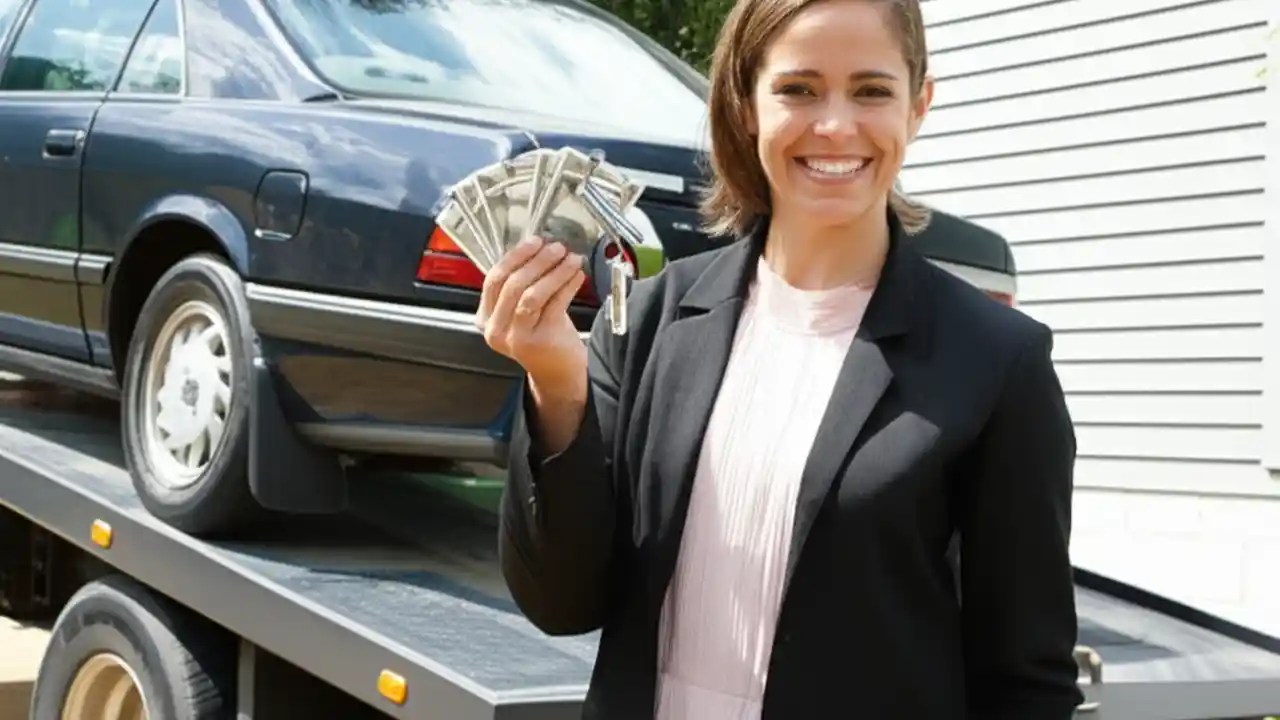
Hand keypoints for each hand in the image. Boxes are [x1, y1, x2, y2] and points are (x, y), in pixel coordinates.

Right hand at [477, 236, 588, 405]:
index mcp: (485, 319)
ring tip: (571, 259)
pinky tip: (577, 276)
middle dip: (537, 261)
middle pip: (512, 285)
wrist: (558, 374)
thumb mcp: (520, 313)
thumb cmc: (541, 337)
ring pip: (532, 294)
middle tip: (557, 248)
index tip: (534, 241)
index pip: (494, 280)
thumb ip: (520, 286)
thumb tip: (537, 249)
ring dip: (554, 271)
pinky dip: (567, 285)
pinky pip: (555, 304)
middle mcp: (497, 330)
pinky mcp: (542, 341)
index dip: (515, 257)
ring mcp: (518, 338)